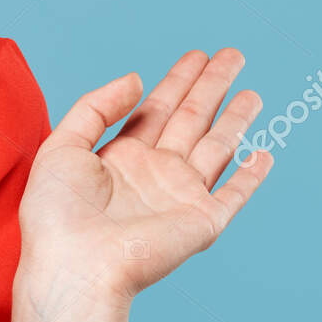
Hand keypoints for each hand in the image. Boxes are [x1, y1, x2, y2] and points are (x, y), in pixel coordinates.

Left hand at [11, 48, 273, 321]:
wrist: (75, 267)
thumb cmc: (57, 215)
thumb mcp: (62, 145)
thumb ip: (96, 106)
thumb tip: (137, 78)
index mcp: (121, 159)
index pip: (157, 110)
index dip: (177, 81)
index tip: (196, 55)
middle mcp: (154, 175)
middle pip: (191, 119)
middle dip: (212, 86)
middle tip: (233, 54)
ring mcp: (180, 198)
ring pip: (217, 148)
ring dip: (236, 120)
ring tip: (253, 92)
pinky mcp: (201, 222)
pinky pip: (234, 194)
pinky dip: (251, 176)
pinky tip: (264, 154)